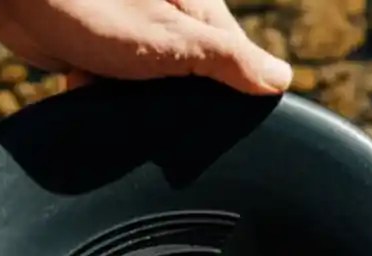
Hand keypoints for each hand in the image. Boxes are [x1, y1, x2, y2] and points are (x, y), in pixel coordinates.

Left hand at [0, 0, 292, 93]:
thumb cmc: (88, 6)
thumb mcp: (172, 40)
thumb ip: (228, 60)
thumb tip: (282, 80)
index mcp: (201, 10)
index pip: (242, 67)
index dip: (234, 101)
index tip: (216, 128)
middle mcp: (175, 20)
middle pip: (200, 84)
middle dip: (177, 108)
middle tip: (158, 120)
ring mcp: (139, 36)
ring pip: (157, 93)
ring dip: (137, 108)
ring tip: (117, 103)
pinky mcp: (105, 51)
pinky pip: (120, 91)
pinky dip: (106, 101)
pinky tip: (92, 95)